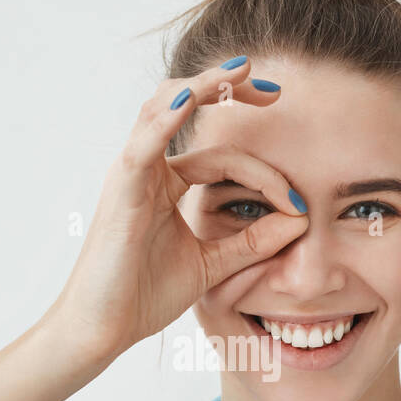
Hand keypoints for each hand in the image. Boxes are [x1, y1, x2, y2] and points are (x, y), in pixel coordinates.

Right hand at [44, 56, 307, 362]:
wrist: (102, 329)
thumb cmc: (143, 296)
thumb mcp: (213, 265)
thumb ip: (252, 242)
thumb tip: (299, 219)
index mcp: (166, 185)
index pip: (224, 159)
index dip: (266, 175)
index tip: (298, 204)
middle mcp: (147, 170)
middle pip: (189, 109)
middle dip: (230, 90)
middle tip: (274, 90)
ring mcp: (132, 174)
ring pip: (165, 108)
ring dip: (204, 84)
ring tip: (242, 71)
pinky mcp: (122, 189)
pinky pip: (145, 141)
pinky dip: (169, 115)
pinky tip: (193, 95)